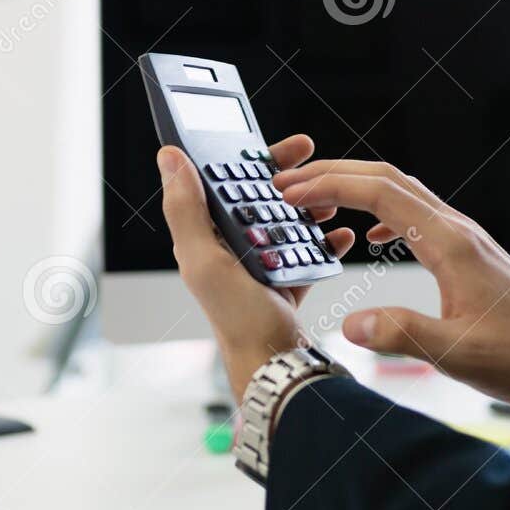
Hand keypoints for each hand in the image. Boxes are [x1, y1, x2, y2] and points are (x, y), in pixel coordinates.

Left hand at [157, 135, 354, 398]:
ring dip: (308, 205)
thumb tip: (169, 156)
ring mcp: (257, 267)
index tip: (276, 143)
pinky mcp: (283, 284)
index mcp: (205, 239)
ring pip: (284, 221)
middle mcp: (228, 250)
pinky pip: (306, 254)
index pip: (222, 182)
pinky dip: (325, 242)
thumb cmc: (237, 320)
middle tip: (312, 157)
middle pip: (257, 197)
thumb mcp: (206, 260)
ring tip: (329, 199)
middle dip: (286, 177)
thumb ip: (187, 210)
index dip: (247, 158)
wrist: (275, 366)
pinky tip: (341, 235)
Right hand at [274, 159, 509, 455]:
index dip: (331, 185)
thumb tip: (350, 325)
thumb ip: (404, 335)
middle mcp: (457, 231)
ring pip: (402, 193)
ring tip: (318, 203)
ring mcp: (464, 240)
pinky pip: (416, 216)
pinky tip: (373, 236)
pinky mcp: (467, 255)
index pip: (380, 193)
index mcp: (450, 244)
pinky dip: (382, 211)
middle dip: (334, 174)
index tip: (290, 191)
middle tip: (288, 185)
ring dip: (356, 189)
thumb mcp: (459, 354)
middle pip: (387, 179)